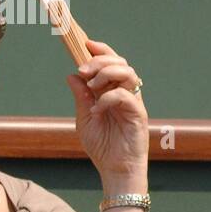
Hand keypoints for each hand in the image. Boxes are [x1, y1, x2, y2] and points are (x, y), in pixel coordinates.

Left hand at [66, 39, 148, 189]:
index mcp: (111, 91)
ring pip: (128, 73)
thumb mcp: (84, 118)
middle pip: (120, 63)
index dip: (101, 51)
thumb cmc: (101, 144)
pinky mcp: (138, 113)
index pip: (111, 63)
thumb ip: (80, 97)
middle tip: (83, 70)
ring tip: (92, 85)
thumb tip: (72, 75)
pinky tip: (97, 108)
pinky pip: (126, 96)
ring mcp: (133, 102)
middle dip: (100, 61)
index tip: (85, 43)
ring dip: (106, 73)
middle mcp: (124, 92)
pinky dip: (108, 98)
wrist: (113, 167)